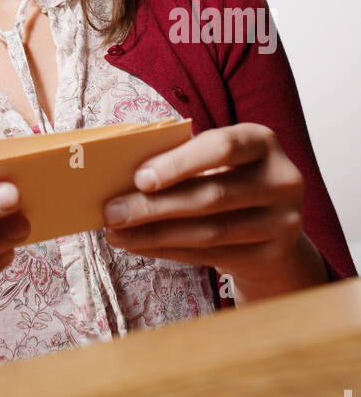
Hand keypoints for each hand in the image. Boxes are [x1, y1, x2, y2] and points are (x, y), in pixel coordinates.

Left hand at [101, 123, 326, 299]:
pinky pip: (212, 255)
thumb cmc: (230, 176)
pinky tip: (140, 245)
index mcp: (262, 140)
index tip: (139, 178)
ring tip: (117, 233)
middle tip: (112, 212)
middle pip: (211, 196)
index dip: (179, 163)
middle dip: (154, 206)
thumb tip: (124, 178)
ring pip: (209, 232)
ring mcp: (283, 221)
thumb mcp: (219, 158)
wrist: (275, 223)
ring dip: (155, 234)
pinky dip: (169, 251)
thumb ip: (184, 159)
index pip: (221, 147)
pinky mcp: (272, 255)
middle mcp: (282, 179)